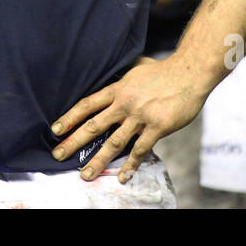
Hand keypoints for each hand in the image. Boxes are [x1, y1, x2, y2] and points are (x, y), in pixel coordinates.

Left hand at [50, 54, 203, 183]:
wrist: (189, 72)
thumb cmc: (164, 70)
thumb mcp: (137, 68)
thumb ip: (124, 77)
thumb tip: (117, 75)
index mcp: (118, 90)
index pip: (88, 104)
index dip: (70, 117)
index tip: (55, 129)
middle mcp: (125, 104)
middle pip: (94, 125)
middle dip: (74, 141)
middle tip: (58, 154)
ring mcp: (140, 116)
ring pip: (114, 143)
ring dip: (98, 160)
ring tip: (86, 174)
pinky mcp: (157, 127)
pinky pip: (140, 150)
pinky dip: (130, 165)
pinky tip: (123, 177)